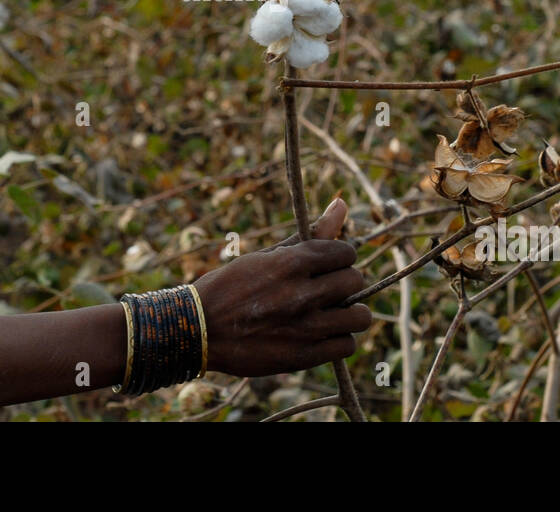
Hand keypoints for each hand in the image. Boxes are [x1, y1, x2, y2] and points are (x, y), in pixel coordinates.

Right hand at [193, 198, 370, 376]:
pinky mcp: (303, 356)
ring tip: (333, 313)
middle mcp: (301, 293)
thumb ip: (309, 233)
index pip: (346, 253)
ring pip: (360, 316)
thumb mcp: (267, 255)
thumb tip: (342, 203)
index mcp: (290, 263)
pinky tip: (324, 334)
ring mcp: (304, 327)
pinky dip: (341, 340)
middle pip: (355, 281)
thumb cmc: (231, 286)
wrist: (199, 329)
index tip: (329, 265)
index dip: (341, 257)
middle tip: (328, 289)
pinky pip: (347, 345)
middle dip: (345, 282)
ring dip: (350, 313)